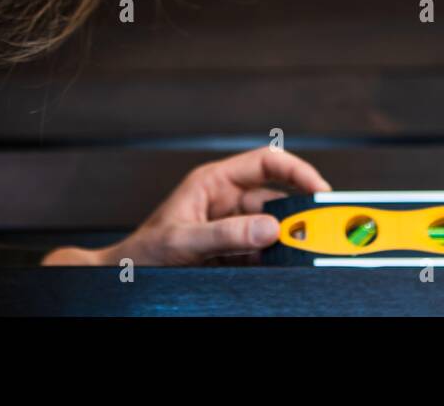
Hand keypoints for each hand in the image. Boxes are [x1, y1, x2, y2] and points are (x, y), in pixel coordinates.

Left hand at [47, 147, 330, 266]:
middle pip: (275, 198)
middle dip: (297, 212)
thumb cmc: (141, 253)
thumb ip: (225, 234)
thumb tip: (269, 229)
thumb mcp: (182, 241)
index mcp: (213, 182)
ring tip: (300, 251)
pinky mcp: (231, 253)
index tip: (319, 189)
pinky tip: (280, 266)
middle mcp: (225, 201)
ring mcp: (230, 228)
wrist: (123, 280)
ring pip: (271, 228)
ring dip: (286, 240)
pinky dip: (274, 260)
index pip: (266, 163)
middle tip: (319, 227)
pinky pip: (261, 252)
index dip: (297, 171)